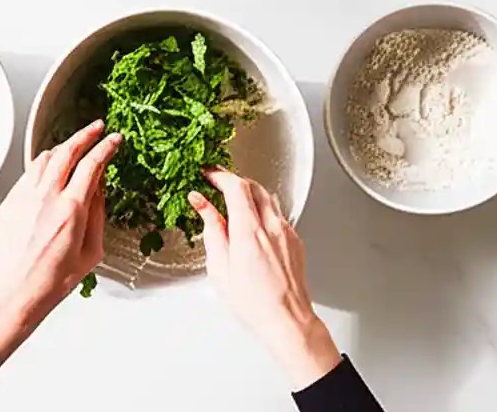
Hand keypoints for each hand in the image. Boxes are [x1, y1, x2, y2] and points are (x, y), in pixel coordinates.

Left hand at [0, 120, 119, 372]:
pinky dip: (43, 163)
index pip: (92, 165)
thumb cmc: (53, 281)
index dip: (106, 147)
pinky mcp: (9, 203)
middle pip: (67, 151)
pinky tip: (50, 166)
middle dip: (85, 135)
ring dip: (63, 146)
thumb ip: (98, 214)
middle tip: (96, 127)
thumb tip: (99, 187)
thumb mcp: (91, 252)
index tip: (114, 140)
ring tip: (74, 145)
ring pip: (44, 157)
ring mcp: (24, 198)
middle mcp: (46, 198)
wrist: (14, 294)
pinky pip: (29, 173)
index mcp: (71, 210)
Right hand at [189, 169, 341, 389]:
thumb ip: (212, 229)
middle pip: (254, 186)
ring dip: (250, 193)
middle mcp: (271, 226)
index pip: (236, 186)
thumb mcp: (220, 267)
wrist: (287, 321)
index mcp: (249, 231)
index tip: (208, 175)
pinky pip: (277, 214)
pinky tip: (253, 224)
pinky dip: (263, 210)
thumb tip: (201, 204)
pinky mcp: (295, 240)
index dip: (220, 175)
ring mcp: (286, 232)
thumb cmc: (254, 303)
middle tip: (217, 185)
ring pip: (268, 197)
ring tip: (234, 204)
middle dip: (234, 181)